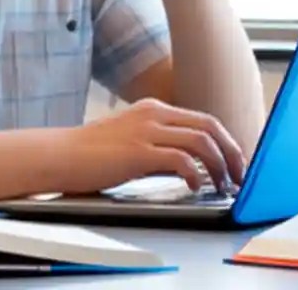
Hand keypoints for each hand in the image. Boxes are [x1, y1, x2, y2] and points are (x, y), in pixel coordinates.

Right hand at [58, 98, 245, 195]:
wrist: (58, 154)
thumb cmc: (89, 154)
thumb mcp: (130, 141)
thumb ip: (158, 146)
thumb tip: (187, 166)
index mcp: (154, 109)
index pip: (203, 119)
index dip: (225, 140)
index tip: (234, 161)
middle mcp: (154, 114)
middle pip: (210, 126)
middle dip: (231, 151)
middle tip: (239, 174)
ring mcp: (146, 131)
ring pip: (201, 141)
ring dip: (219, 164)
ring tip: (223, 185)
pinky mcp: (138, 152)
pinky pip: (181, 160)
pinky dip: (195, 174)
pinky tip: (195, 186)